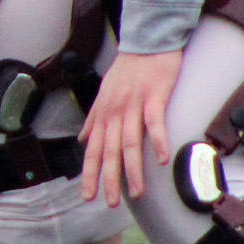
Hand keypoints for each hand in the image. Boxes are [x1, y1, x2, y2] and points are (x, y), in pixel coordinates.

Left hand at [79, 49, 182, 206]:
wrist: (147, 41)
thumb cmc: (128, 69)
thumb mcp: (104, 94)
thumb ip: (94, 119)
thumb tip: (83, 139)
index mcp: (103, 114)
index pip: (94, 150)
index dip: (90, 173)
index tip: (88, 195)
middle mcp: (114, 112)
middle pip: (110, 151)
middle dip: (108, 178)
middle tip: (109, 203)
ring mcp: (133, 105)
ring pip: (130, 142)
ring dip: (132, 169)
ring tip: (136, 192)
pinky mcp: (153, 97)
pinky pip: (154, 122)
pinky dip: (156, 140)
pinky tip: (160, 159)